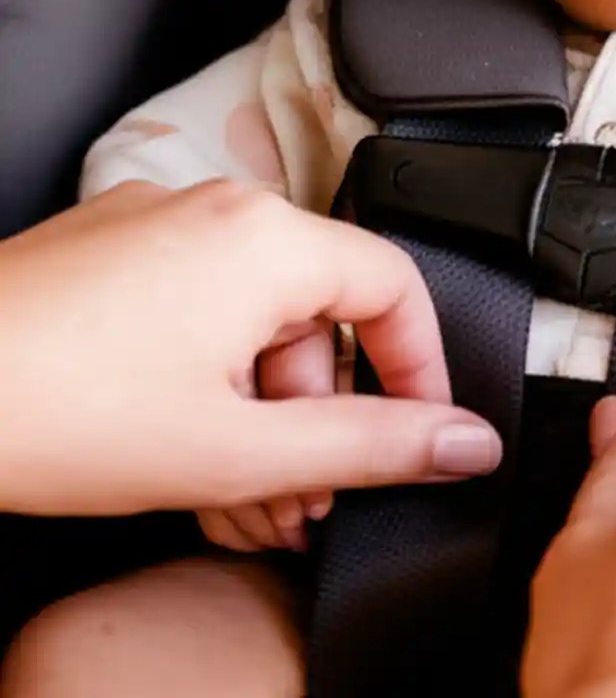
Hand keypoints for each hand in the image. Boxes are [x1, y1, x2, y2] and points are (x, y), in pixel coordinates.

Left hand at [0, 180, 501, 516]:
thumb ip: (375, 446)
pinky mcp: (109, 263)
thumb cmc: (45, 410)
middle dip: (321, 423)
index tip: (422, 432)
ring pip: (254, 331)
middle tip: (305, 498)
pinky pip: (198, 324)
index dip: (422, 369)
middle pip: (319, 322)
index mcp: (262, 239)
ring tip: (244, 506)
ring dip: (264, 424)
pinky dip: (213, 393)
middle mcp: (213, 216)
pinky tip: (198, 469)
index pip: (395, 288)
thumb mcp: (241, 450)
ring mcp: (153, 233)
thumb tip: (464, 442)